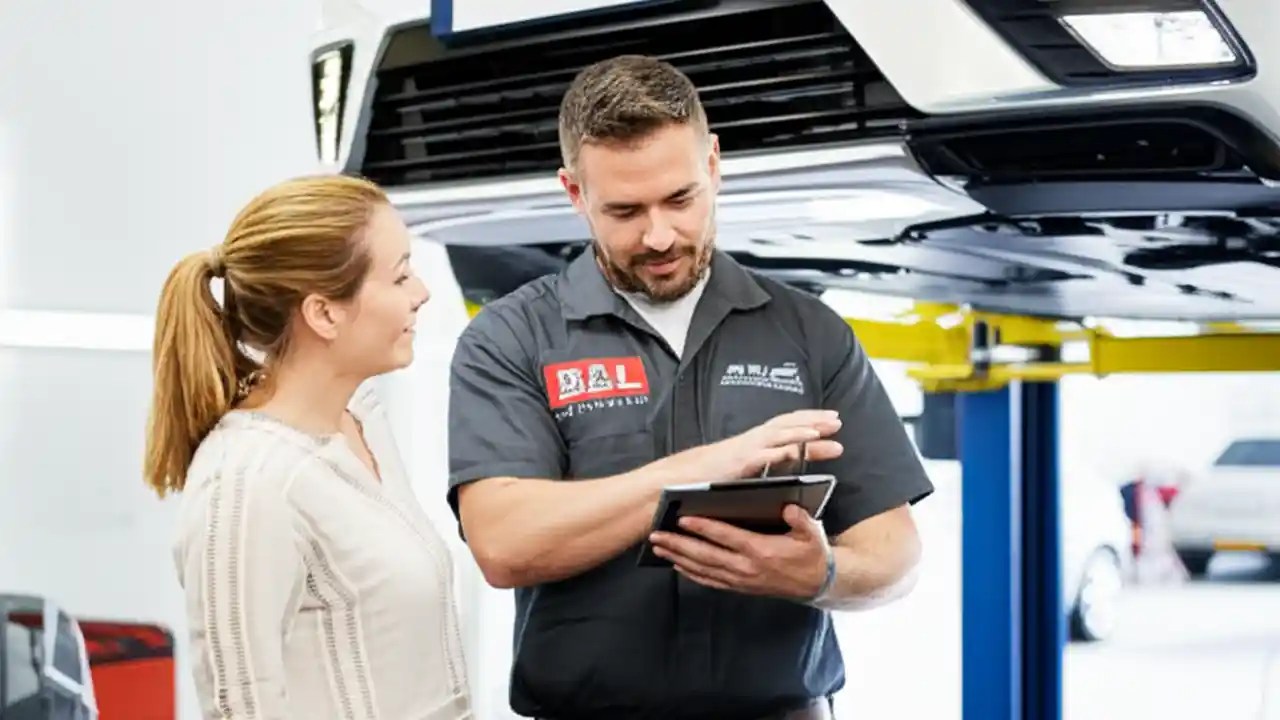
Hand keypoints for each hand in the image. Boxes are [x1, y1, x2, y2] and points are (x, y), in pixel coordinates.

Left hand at [649, 504, 830, 599]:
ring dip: (679, 558)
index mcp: (760, 550)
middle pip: (705, 555)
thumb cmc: (812, 554)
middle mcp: (746, 567)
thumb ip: (799, 519)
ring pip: (703, 569)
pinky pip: (711, 581)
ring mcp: (741, 580)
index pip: (726, 536)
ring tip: (659, 547)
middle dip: (679, 544)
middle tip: (657, 535)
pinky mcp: (740, 587)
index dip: (703, 527)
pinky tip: (678, 565)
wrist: (817, 584)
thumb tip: (789, 506)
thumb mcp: (812, 533)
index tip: (683, 519)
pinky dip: (692, 573)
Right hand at [668, 409, 843, 481]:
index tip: (831, 421)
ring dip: (803, 431)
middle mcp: (753, 440)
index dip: (809, 421)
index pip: (787, 426)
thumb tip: (782, 465)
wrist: (680, 478)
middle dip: (814, 421)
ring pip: (780, 435)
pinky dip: (782, 450)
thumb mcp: (741, 467)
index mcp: (756, 441)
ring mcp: (747, 449)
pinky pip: (764, 454)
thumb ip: (761, 464)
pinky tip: (797, 450)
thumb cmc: (709, 475)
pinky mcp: (740, 462)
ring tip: (825, 430)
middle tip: (838, 421)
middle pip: (789, 424)